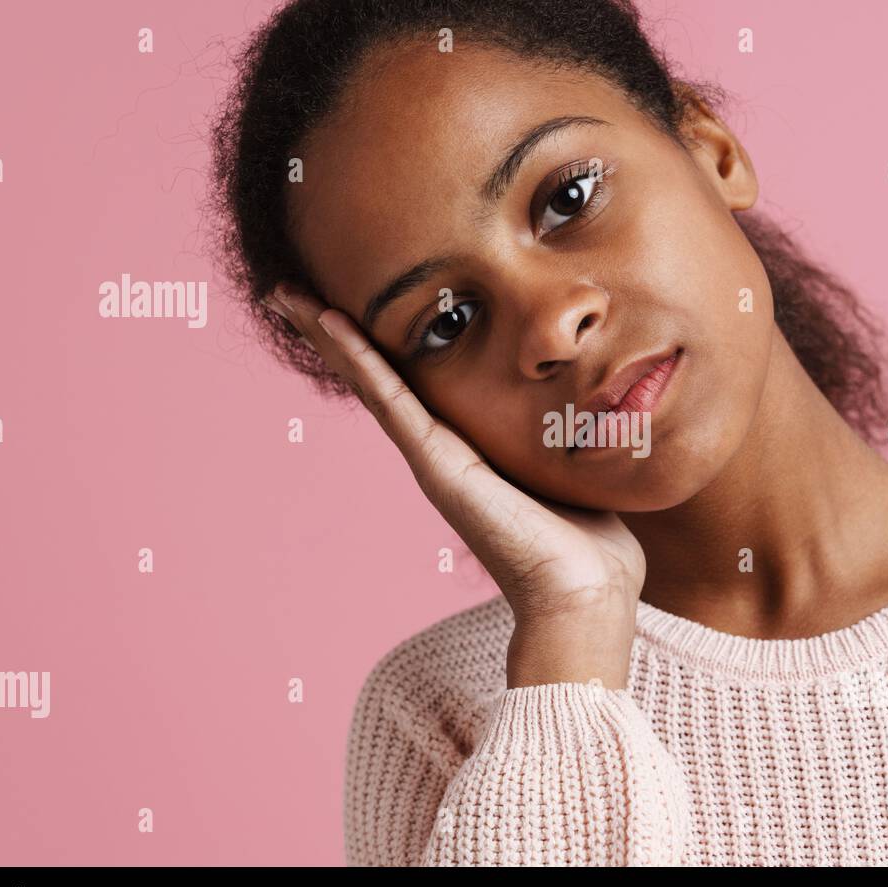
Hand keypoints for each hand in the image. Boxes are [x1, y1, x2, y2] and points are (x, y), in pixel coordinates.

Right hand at [264, 284, 645, 689]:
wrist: (583, 592)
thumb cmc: (590, 543)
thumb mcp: (573, 464)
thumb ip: (566, 432)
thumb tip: (598, 403)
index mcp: (471, 450)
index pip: (413, 383)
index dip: (381, 342)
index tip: (351, 300)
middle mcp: (441, 452)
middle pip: (375, 378)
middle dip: (334, 334)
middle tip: (291, 292)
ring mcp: (433, 459)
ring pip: (370, 383)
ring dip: (329, 336)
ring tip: (290, 297)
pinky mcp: (439, 465)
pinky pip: (391, 399)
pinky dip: (361, 359)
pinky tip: (333, 321)